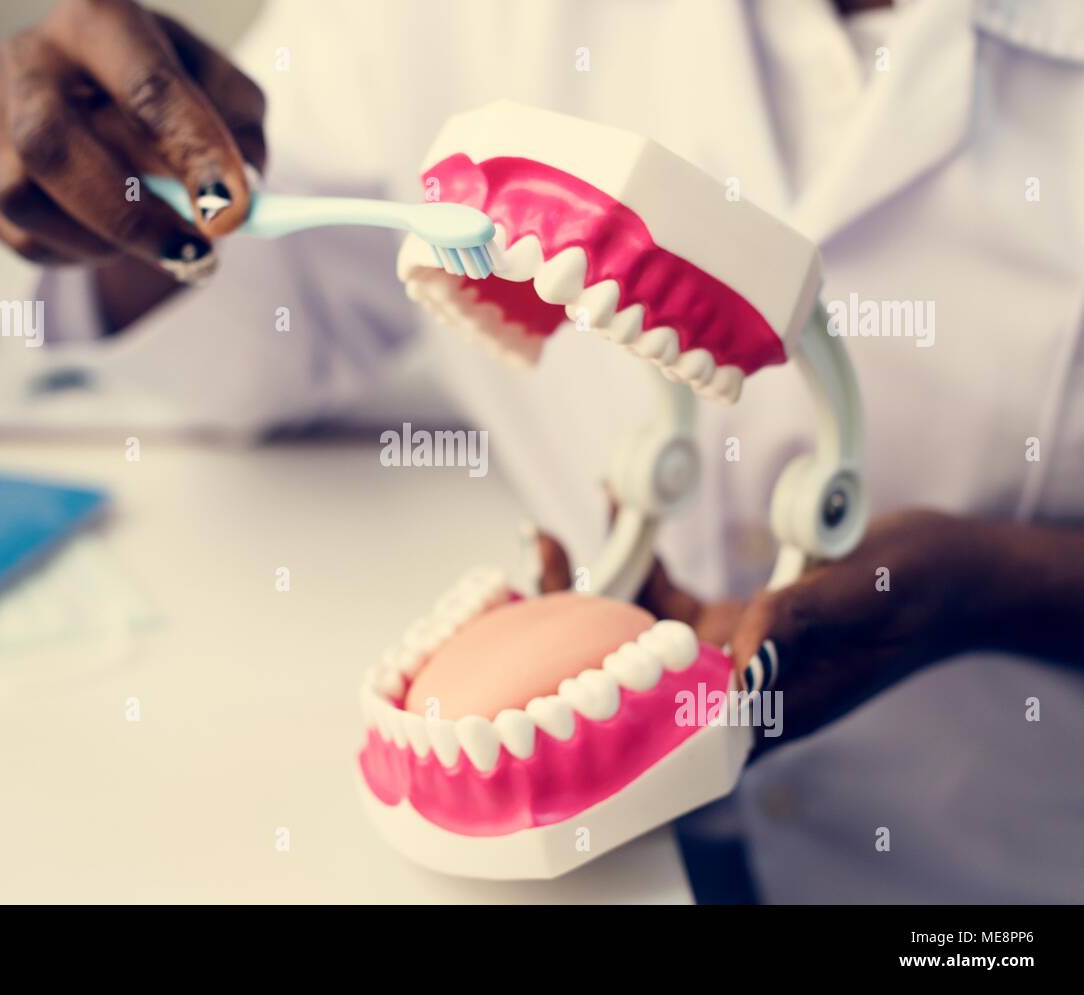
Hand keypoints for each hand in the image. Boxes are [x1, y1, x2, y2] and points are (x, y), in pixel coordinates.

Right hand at [0, 0, 265, 306]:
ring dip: (100, 239)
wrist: (117, 106)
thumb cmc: (180, 100)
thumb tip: (233, 195)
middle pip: (52, 141)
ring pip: (21, 194)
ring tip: (155, 242)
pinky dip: (77, 253)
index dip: (191, 154)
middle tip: (194, 252)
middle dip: (130, 214)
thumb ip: (241, 138)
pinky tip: (113, 240)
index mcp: (102, 19)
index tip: (231, 212)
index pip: (145, 87)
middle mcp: (33, 55)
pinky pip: (19, 234)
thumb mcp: (229, 100)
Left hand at [535, 509, 988, 752]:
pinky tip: (619, 518)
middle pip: (631, 670)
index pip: (655, 705)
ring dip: (600, 582)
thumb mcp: (855, 598)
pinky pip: (670, 604)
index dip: (591, 670)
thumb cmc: (916, 593)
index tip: (543, 620)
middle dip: (574, 615)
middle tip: (537, 551)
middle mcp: (734, 696)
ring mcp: (732, 663)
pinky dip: (642, 564)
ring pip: (642, 635)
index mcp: (760, 712)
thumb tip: (740, 653)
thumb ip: (795, 623)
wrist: (955, 578)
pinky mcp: (736, 630)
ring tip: (555, 533)